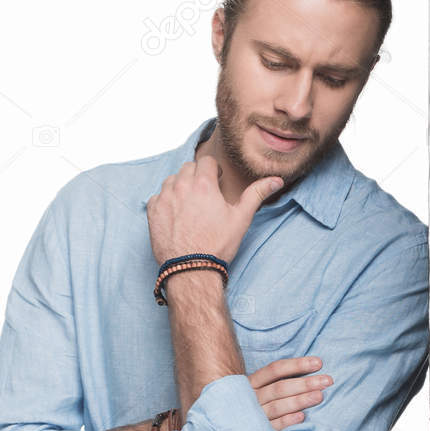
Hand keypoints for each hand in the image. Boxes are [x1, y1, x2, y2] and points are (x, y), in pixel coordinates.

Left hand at [147, 154, 282, 266]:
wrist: (191, 269)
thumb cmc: (217, 245)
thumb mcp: (241, 218)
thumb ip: (257, 194)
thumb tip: (276, 180)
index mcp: (203, 184)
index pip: (206, 161)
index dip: (214, 170)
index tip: (217, 181)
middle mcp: (181, 186)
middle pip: (188, 168)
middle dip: (197, 175)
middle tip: (205, 193)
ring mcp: (164, 198)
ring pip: (172, 180)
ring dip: (181, 186)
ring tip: (191, 204)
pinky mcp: (153, 211)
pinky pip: (158, 196)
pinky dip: (167, 200)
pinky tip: (177, 214)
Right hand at [250, 356, 331, 428]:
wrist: (234, 428)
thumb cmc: (257, 402)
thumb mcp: (261, 387)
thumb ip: (280, 378)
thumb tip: (313, 366)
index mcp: (252, 382)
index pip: (275, 369)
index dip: (297, 365)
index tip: (319, 363)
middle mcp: (251, 397)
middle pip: (280, 388)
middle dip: (305, 383)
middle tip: (328, 381)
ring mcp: (254, 415)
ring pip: (278, 406)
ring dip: (300, 401)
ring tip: (319, 396)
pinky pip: (274, 426)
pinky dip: (287, 421)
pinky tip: (302, 417)